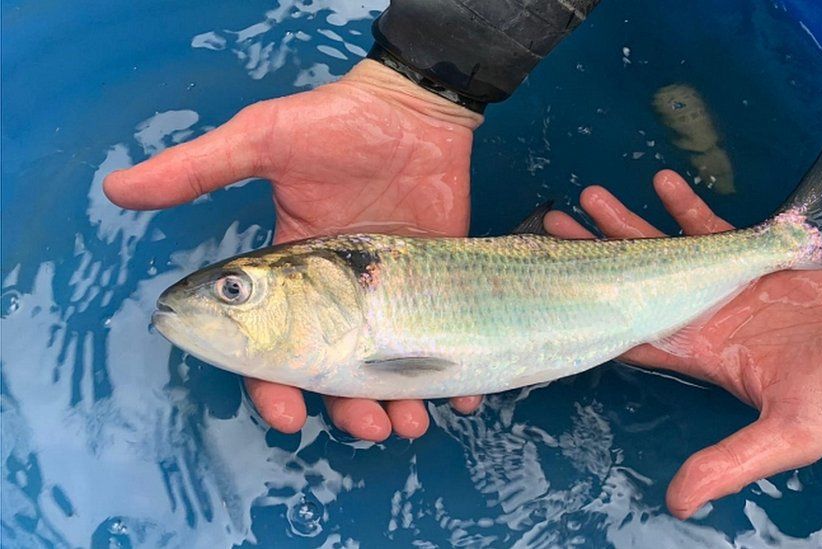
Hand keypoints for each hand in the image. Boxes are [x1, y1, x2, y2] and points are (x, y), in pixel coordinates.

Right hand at [105, 60, 483, 440]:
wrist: (412, 107)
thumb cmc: (334, 122)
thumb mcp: (262, 142)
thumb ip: (198, 170)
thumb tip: (116, 190)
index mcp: (291, 278)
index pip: (274, 350)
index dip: (273, 388)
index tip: (285, 415)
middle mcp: (340, 298)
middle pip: (337, 376)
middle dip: (348, 411)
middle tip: (369, 427)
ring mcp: (390, 295)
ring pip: (390, 371)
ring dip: (398, 406)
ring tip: (409, 423)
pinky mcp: (434, 285)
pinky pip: (443, 342)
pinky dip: (455, 380)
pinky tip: (463, 399)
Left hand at [544, 170, 821, 518]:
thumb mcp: (787, 437)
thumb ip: (729, 462)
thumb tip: (676, 505)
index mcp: (697, 353)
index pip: (630, 336)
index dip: (592, 316)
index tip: (554, 293)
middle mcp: (700, 316)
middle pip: (631, 283)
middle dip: (594, 256)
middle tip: (554, 227)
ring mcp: (721, 283)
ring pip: (663, 249)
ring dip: (629, 224)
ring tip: (591, 197)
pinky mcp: (750, 257)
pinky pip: (711, 227)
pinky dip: (686, 206)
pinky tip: (661, 183)